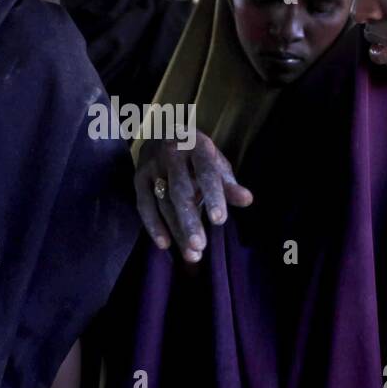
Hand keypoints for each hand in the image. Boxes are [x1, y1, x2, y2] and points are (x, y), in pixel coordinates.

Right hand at [133, 132, 252, 262]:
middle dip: (189, 220)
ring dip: (176, 230)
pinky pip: (144, 205)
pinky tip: (165, 244)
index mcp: (197, 146)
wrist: (161, 132)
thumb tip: (247, 200)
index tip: (219, 221)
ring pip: (163, 202)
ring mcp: (152, 166)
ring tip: (192, 255)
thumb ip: (228, 183)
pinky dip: (153, 225)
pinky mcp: (139, 178)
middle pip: (180, 191)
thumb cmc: (196, 154)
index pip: (206, 173)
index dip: (213, 196)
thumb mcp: (215, 162)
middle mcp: (172, 154)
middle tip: (199, 246)